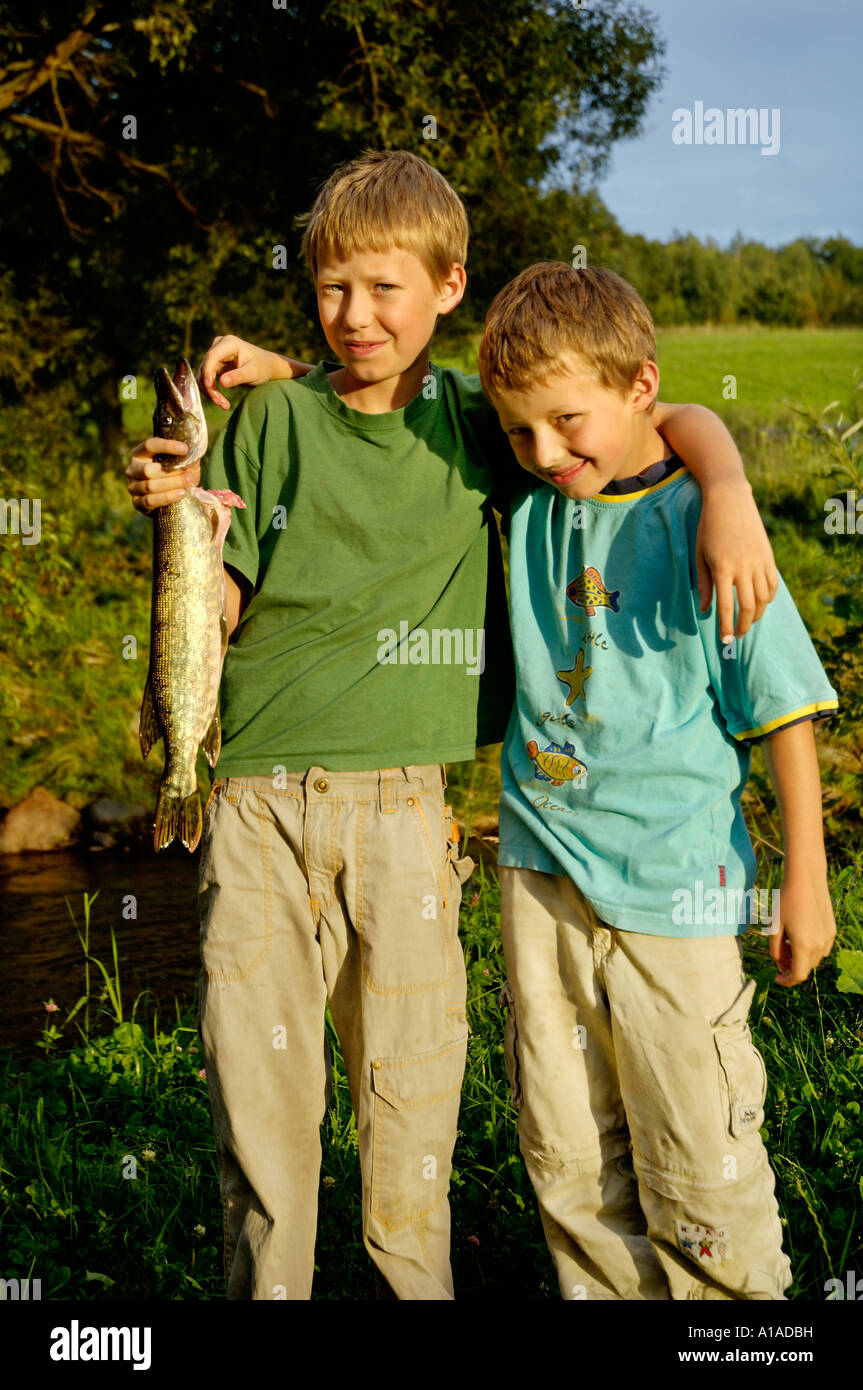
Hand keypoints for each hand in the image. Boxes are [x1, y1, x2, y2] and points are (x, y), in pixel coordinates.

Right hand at [126, 437, 199, 513]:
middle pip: (148, 470)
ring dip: (171, 485)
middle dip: (171, 473)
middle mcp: (133, 469)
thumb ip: (187, 457)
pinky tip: (181, 494)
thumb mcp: (183, 464)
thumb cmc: (177, 475)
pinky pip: (149, 501)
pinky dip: (167, 497)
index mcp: (140, 453)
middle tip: (189, 476)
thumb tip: (193, 451)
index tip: (185, 449)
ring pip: (149, 486)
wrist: (172, 498)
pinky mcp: (137, 503)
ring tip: (188, 484)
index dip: (166, 446)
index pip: (149, 445)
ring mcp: (133, 487)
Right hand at [198, 334, 310, 408]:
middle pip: (206, 367)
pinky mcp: (214, 365)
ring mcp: (215, 355)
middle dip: (210, 386)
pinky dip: (211, 391)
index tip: (209, 386)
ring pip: (203, 374)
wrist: (267, 367)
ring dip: (210, 391)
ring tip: (224, 405)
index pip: (212, 356)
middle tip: (221, 404)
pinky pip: (206, 379)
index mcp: (229, 343)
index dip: (207, 371)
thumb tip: (221, 382)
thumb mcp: (253, 373)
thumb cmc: (263, 368)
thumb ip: (238, 376)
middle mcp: (219, 346)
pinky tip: (221, 401)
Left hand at [696, 481, 778, 641]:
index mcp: (723, 568)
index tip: (725, 641)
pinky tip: (759, 604)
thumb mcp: (700, 555)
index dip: (726, 627)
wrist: (730, 500)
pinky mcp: (768, 557)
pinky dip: (767, 599)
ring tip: (747, 622)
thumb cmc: (709, 527)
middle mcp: (743, 567)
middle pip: (749, 607)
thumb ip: (703, 584)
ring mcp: (759, 562)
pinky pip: (772, 585)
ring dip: (756, 615)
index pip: (727, 606)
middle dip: (743, 626)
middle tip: (736, 636)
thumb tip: (705, 610)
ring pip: (763, 599)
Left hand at [765, 871, 835, 986]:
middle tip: (780, 952)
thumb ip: (775, 949)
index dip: (787, 981)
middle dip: (792, 966)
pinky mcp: (832, 930)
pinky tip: (801, 933)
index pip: (798, 975)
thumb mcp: (775, 927)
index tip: (777, 977)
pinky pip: (822, 947)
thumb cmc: (786, 901)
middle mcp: (819, 945)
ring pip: (815, 958)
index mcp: (804, 946)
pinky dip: (811, 948)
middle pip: (806, 967)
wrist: (806, 880)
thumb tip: (779, 964)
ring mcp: (828, 938)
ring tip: (789, 940)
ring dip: (802, 957)